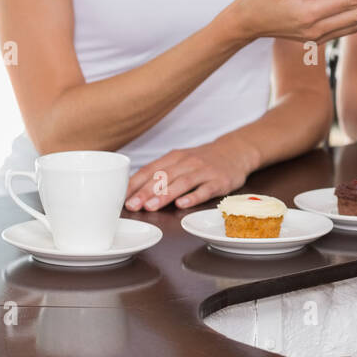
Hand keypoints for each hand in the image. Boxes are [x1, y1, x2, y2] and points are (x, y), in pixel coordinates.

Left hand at [124, 137, 257, 211]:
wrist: (236, 151)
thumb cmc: (203, 160)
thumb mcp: (181, 161)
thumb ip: (161, 174)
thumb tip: (133, 191)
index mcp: (174, 158)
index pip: (150, 170)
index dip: (135, 184)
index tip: (120, 197)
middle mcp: (187, 162)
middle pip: (164, 177)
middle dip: (146, 192)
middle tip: (132, 206)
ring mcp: (204, 171)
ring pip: (181, 183)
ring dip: (165, 195)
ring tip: (151, 206)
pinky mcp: (219, 181)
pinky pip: (205, 189)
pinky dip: (193, 197)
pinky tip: (182, 204)